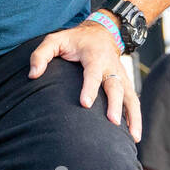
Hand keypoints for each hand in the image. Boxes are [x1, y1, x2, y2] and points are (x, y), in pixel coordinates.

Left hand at [27, 22, 140, 139]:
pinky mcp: (125, 83)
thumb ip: (41, 55)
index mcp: (93, 56)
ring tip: (133, 137)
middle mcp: (110, 66)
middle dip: (115, 104)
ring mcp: (121, 75)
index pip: (92, 73)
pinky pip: (133, 101)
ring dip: (132, 116)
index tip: (85, 104)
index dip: (89, 88)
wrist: (101, 32)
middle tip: (112, 122)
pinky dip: (135, 117)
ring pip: (130, 95)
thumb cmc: (74, 40)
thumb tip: (33, 75)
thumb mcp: (55, 40)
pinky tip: (134, 136)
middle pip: (115, 86)